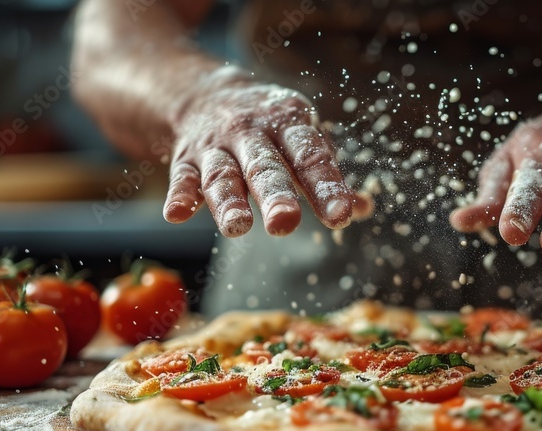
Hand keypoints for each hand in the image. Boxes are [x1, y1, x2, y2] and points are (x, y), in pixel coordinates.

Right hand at [164, 68, 369, 236]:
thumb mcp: (301, 138)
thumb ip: (327, 175)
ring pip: (222, 175)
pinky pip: (182, 177)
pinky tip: (178, 214)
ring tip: (238, 228)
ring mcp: (216, 145)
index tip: (342, 214)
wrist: (204, 93)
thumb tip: (363, 209)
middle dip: (276, 195)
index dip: (327, 186)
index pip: (311, 156)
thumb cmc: (269, 126)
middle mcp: (252, 132)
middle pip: (265, 167)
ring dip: (229, 201)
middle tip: (286, 223)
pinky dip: (180, 195)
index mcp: (290, 123)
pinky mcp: (185, 159)